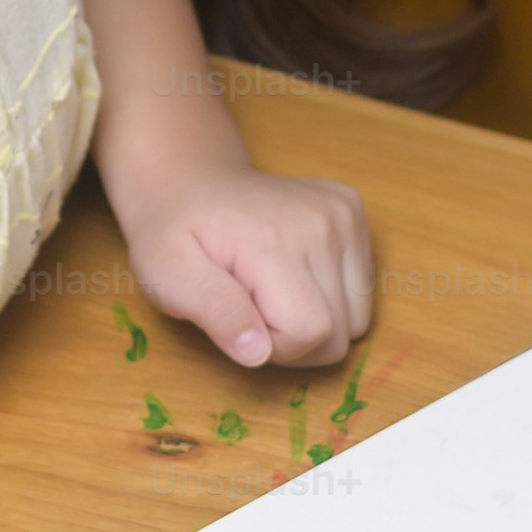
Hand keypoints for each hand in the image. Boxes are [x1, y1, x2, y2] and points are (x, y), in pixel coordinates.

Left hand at [114, 149, 373, 367]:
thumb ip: (215, 314)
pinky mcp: (351, 210)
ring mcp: (343, 212)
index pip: (312, 333)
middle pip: (341, 333)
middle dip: (296, 339)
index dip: (275, 346)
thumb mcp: (169, 278)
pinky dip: (330, 295)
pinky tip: (292, 270)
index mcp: (275, 241)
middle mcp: (322, 222)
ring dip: (316, 320)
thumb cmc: (171, 233)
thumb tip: (259, 353)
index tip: (240, 320)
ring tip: (270, 290)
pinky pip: (362, 288)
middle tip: (251, 307)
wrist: (188, 178)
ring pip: (357, 317)